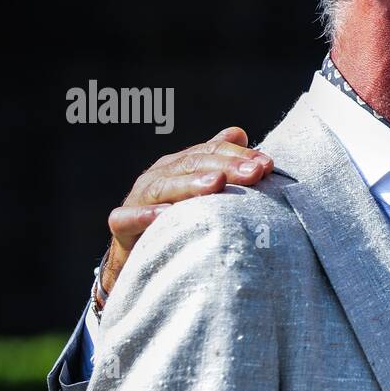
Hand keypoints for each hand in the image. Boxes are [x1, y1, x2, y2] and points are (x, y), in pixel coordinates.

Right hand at [100, 127, 272, 297]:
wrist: (141, 258)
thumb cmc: (180, 221)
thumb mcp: (201, 192)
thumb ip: (218, 163)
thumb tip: (240, 132)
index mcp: (179, 165)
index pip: (211, 152)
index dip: (239, 155)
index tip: (267, 165)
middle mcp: (159, 176)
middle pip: (193, 164)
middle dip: (227, 167)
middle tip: (254, 173)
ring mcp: (138, 198)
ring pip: (164, 186)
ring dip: (191, 185)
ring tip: (216, 184)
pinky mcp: (121, 225)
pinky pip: (128, 218)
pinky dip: (146, 215)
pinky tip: (167, 214)